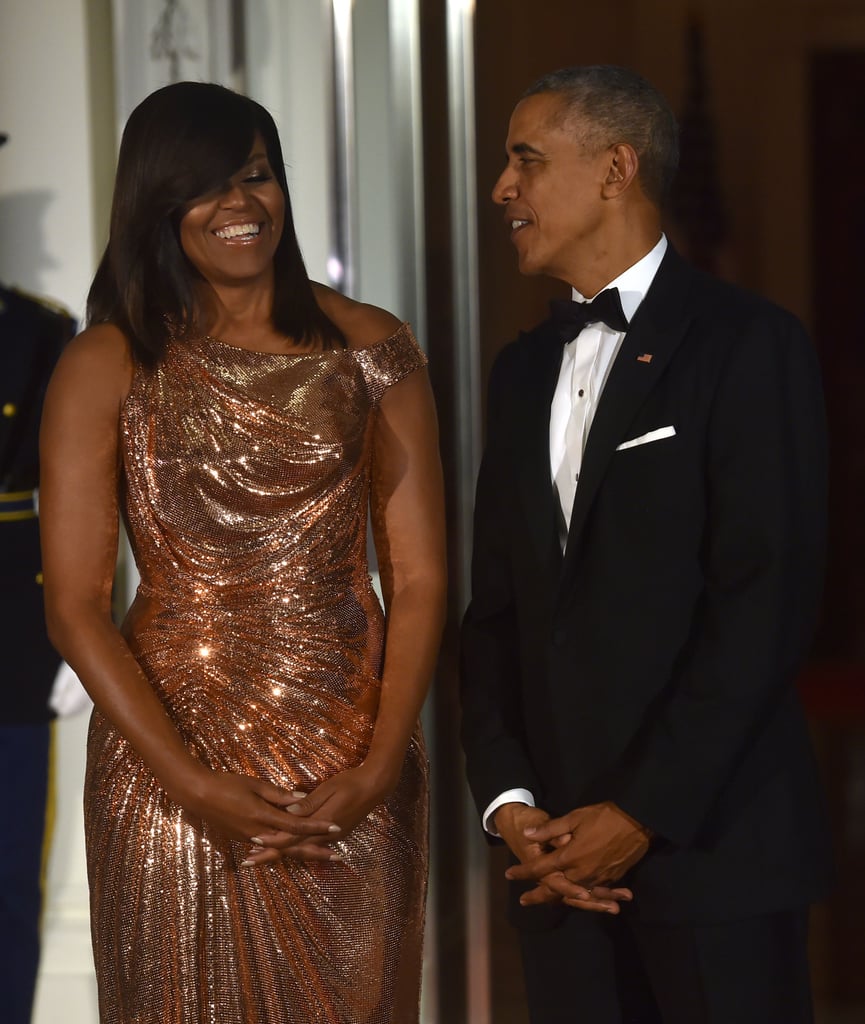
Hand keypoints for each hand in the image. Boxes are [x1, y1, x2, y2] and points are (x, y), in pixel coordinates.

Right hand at [172, 767, 340, 860]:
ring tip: (324, 855)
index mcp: (262, 817)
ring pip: (282, 850)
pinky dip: (285, 850)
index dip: (317, 827)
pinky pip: (269, 847)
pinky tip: (296, 851)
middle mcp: (258, 833)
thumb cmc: (226, 784)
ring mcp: (250, 839)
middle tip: (339, 856)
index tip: (336, 827)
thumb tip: (302, 799)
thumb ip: (279, 794)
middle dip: (317, 851)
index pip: (297, 825)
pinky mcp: (243, 839)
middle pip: (293, 846)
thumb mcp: (255, 785)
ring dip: (303, 853)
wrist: (197, 795)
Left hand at [242, 761, 393, 865]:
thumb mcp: (328, 788)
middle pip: (292, 850)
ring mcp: (330, 837)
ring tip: (260, 857)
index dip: (271, 841)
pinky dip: (294, 849)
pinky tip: (284, 849)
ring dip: (280, 854)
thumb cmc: (351, 782)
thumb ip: (309, 803)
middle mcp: (325, 836)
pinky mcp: (333, 835)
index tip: (252, 842)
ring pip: (300, 850)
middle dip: (270, 855)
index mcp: (322, 823)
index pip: (291, 837)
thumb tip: (287, 810)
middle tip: (248, 861)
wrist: (376, 787)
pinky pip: (309, 846)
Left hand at [495, 802, 632, 913]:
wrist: (638, 823)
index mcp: (570, 857)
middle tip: (524, 901)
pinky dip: (581, 897)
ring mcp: (598, 880)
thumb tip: (528, 835)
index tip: (509, 875)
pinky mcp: (611, 880)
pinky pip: (592, 893)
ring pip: (574, 894)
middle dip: (538, 895)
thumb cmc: (604, 817)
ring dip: (560, 899)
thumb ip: (550, 829)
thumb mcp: (575, 818)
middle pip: (556, 889)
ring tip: (547, 903)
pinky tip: (576, 898)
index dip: (523, 872)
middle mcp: (582, 874)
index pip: (541, 868)